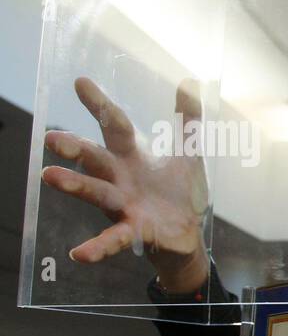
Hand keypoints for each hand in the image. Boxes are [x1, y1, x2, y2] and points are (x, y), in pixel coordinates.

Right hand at [41, 76, 210, 292]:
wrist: (188, 234)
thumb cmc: (179, 191)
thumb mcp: (189, 154)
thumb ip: (188, 120)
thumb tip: (189, 81)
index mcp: (132, 157)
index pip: (115, 125)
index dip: (100, 104)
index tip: (80, 82)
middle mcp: (120, 178)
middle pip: (95, 159)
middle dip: (75, 148)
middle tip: (51, 137)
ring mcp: (124, 205)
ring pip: (96, 193)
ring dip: (75, 186)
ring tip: (50, 177)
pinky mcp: (134, 231)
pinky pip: (113, 239)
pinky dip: (97, 246)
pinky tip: (78, 254)